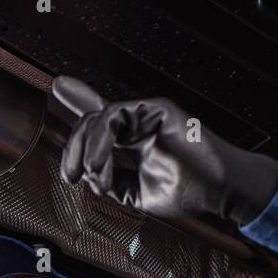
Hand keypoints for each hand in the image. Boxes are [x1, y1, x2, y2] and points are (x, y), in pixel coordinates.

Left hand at [51, 77, 277, 224]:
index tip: (58, 85)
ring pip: (98, 118)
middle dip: (73, 149)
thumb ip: (110, 181)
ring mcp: (146, 114)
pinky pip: (112, 116)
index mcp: (134, 139)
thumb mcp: (136, 192)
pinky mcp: (155, 108)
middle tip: (71, 176)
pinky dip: (99, 142)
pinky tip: (99, 163)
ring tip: (92, 173)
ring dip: (87, 149)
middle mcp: (138, 122)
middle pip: (91, 122)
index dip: (80, 99)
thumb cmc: (187, 192)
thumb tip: (86, 175)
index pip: (100, 121)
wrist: (218, 191)